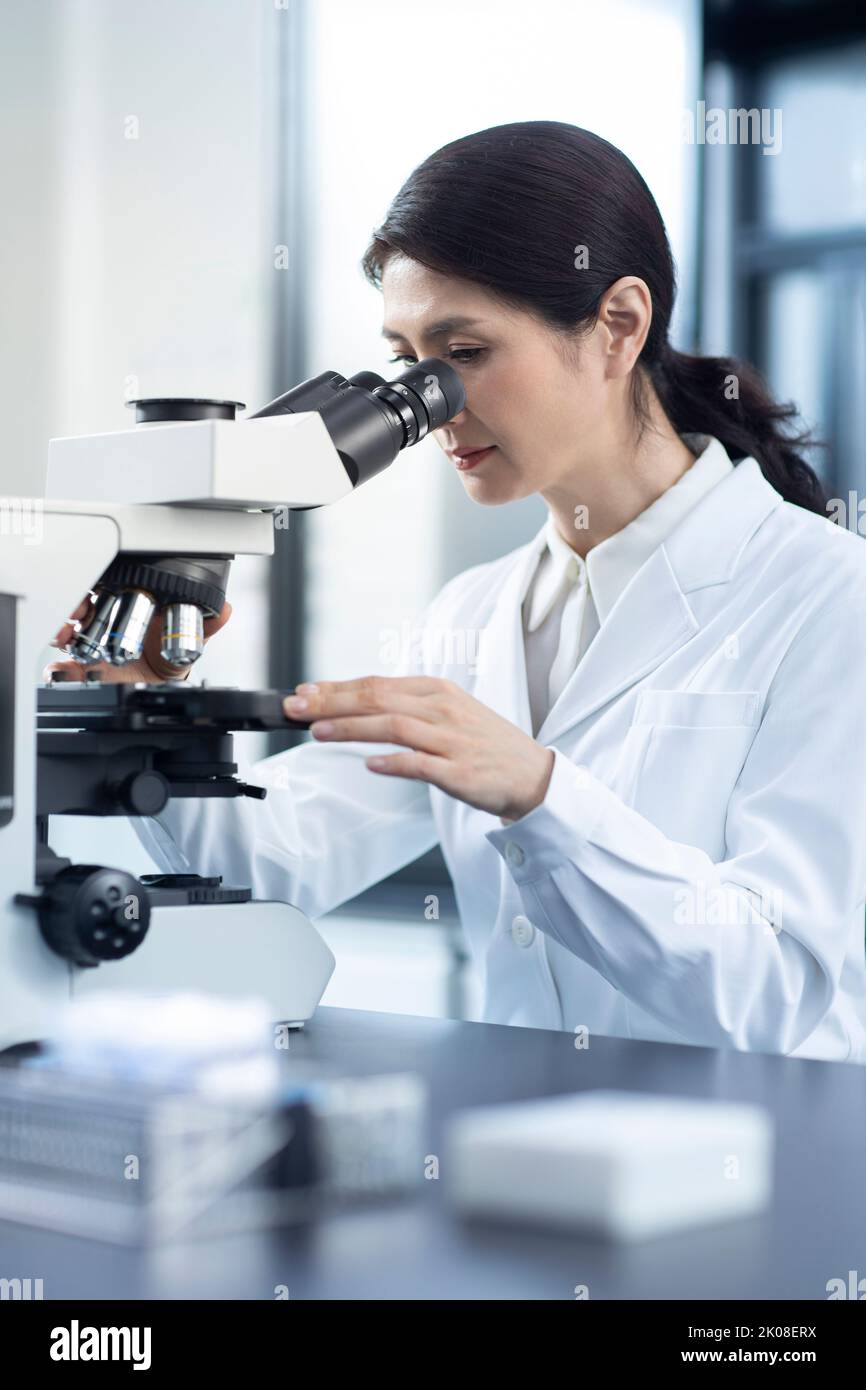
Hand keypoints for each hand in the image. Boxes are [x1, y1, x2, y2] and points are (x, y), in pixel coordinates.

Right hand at [44, 598, 232, 684]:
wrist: (160, 689)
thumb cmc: (170, 657)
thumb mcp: (190, 641)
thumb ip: (207, 626)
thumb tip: (225, 609)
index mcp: (133, 606)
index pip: (109, 587)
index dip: (98, 583)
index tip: (94, 591)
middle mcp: (108, 621)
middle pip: (82, 603)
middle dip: (73, 603)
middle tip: (75, 611)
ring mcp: (93, 643)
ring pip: (68, 629)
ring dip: (61, 629)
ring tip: (62, 636)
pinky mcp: (83, 668)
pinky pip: (61, 666)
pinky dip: (56, 668)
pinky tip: (57, 668)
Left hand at [282, 675, 554, 820]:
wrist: (531, 775)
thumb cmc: (484, 745)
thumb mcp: (447, 713)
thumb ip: (406, 707)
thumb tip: (357, 706)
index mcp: (437, 691)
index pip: (377, 683)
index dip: (336, 687)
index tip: (303, 692)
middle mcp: (442, 710)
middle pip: (378, 699)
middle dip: (332, 702)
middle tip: (296, 708)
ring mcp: (451, 740)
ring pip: (393, 726)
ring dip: (351, 728)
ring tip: (318, 733)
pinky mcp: (459, 771)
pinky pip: (421, 765)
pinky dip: (393, 763)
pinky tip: (369, 765)